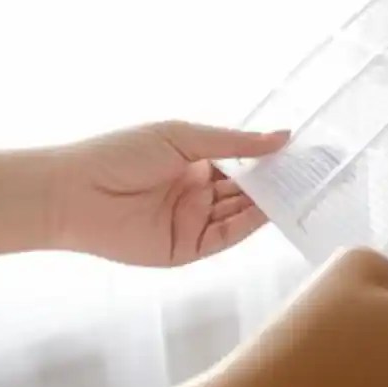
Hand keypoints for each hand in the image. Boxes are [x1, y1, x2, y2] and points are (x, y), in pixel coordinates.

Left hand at [52, 121, 288, 266]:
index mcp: (193, 162)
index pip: (242, 162)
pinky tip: (270, 210)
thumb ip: (232, 142)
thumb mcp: (181, 137)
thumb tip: (281, 137)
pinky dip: (249, 225)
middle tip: (315, 174)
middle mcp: (196, 193)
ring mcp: (193, 221)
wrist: (72, 194)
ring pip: (241, 213)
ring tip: (303, 190)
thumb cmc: (120, 154)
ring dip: (270, 203)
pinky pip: (225, 237)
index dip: (270, 158)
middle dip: (278, 182)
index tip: (304, 152)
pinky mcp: (186, 249)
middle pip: (247, 190)